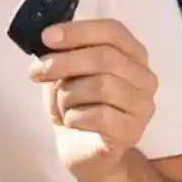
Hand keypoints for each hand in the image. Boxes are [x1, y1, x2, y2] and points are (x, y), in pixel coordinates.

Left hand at [28, 19, 158, 181]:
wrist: (83, 151)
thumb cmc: (77, 106)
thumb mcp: (67, 73)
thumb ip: (65, 53)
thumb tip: (49, 37)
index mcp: (131, 55)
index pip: (112, 31)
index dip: (78, 31)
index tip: (47, 37)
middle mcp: (144, 78)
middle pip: (104, 58)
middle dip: (63, 62)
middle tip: (37, 71)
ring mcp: (142, 106)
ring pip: (100, 86)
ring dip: (68, 95)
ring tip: (64, 106)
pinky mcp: (132, 132)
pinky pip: (99, 116)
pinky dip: (75, 117)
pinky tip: (73, 122)